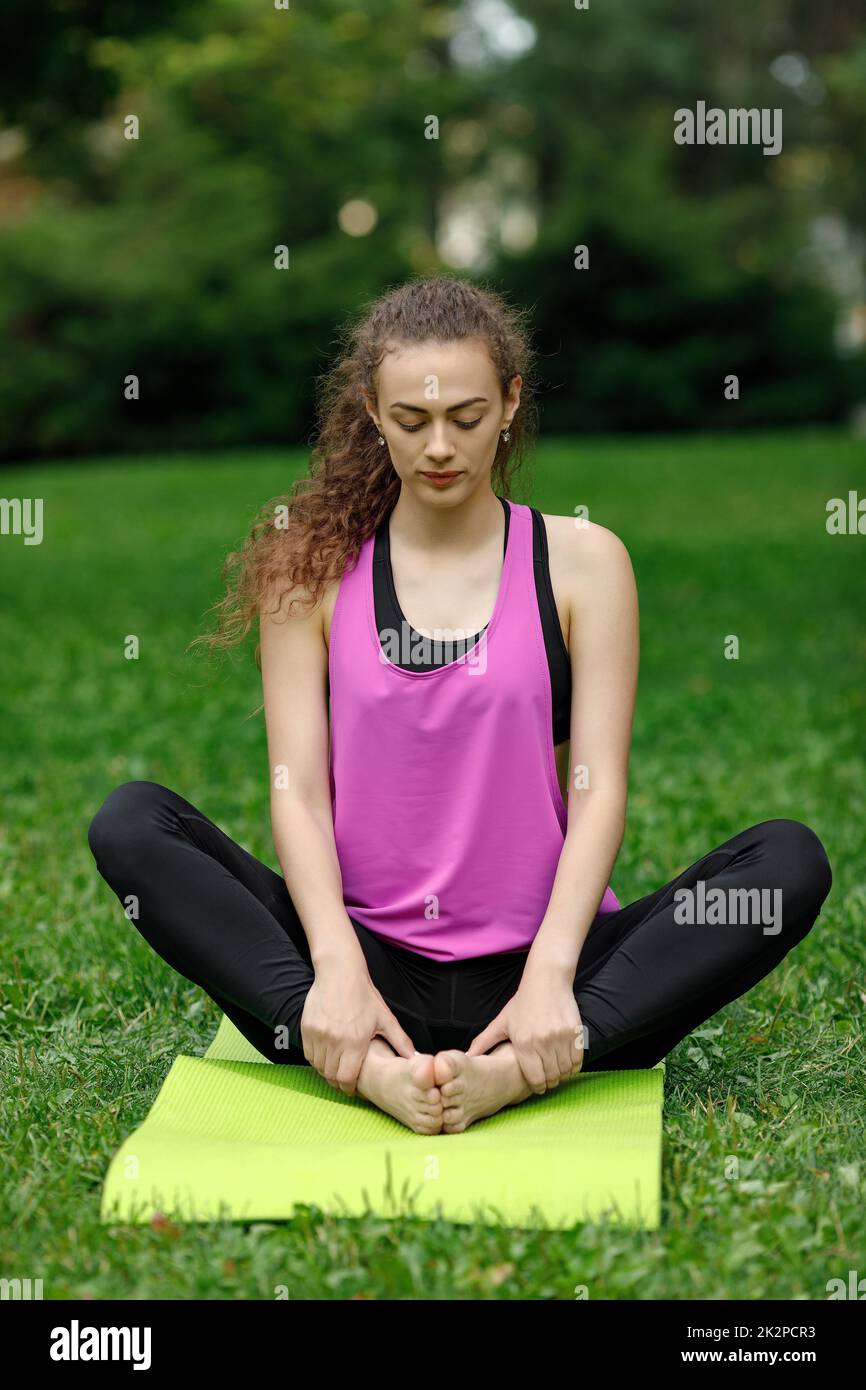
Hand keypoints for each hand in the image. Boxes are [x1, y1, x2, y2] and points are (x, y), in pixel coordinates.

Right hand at [300, 967, 415, 1095]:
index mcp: (355, 1042)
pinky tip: (325, 1054)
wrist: (340, 973)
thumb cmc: (364, 995)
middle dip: (338, 1082)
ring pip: (319, 1066)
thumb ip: (400, 1041)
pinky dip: (316, 1059)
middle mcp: (335, 1041)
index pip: (346, 1079)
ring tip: (336, 1067)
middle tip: (344, 1080)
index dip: (349, 1088)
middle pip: (331, 1076)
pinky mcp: (307, 1028)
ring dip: (326, 1071)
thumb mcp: (385, 1018)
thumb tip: (416, 1059)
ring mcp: (319, 1035)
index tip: (353, 1087)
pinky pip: (308, 1053)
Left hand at [465, 975, 585, 1093]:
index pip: (535, 1079)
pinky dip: (574, 1066)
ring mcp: (561, 1037)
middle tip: (548, 1081)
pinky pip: (578, 1059)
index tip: (538, 1086)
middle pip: (551, 1077)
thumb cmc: (522, 1003)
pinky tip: (567, 1063)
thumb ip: (483, 1042)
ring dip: (562, 1075)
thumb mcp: (501, 1022)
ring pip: (565, 1070)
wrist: (546, 982)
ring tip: (557, 1072)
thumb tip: (467, 1057)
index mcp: (523, 1043)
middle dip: (550, 1083)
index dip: (537, 1087)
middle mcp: (543, 1042)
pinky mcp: (575, 1032)